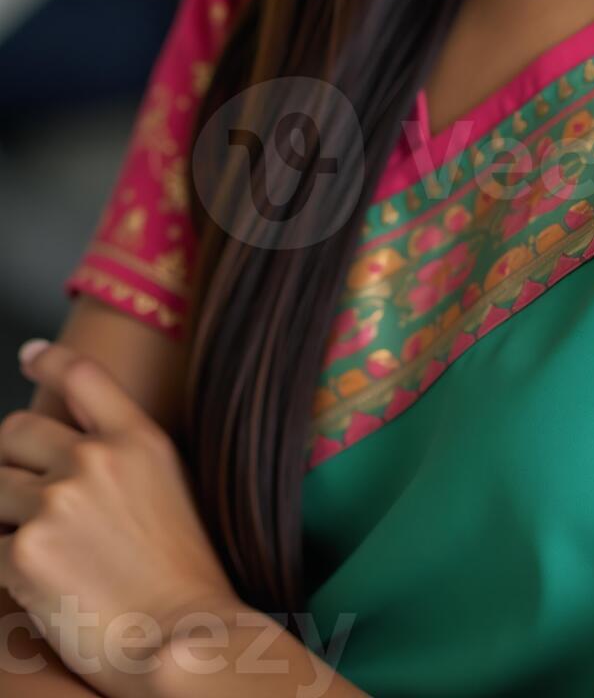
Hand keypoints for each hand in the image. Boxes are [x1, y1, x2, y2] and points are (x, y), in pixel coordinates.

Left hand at [0, 339, 239, 697]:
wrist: (178, 636)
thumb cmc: (179, 577)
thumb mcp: (167, 486)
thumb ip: (121, 453)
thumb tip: (70, 441)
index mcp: (138, 439)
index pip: (81, 374)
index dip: (47, 359)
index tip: (28, 354)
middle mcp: (95, 459)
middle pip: (16, 430)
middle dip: (10, 461)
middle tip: (21, 496)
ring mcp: (57, 502)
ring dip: (3, 512)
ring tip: (32, 546)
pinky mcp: (24, 553)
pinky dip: (1, 562)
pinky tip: (29, 582)